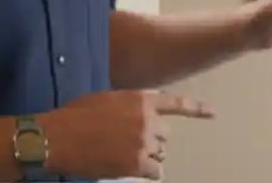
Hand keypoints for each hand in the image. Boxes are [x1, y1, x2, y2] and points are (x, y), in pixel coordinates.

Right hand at [37, 89, 213, 179]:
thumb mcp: (107, 99)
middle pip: (166, 134)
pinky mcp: (137, 164)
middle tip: (127, 141)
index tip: (213, 113)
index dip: (197, 109)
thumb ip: (130, 104)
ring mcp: (144, 143)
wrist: (58, 137)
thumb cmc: (75, 116)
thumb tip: (139, 116)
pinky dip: (146, 172)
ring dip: (146, 156)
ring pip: (160, 154)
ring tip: (121, 153)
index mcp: (141, 99)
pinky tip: (129, 167)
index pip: (176, 103)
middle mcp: (148, 120)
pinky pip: (155, 172)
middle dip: (151, 138)